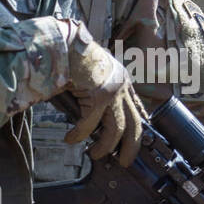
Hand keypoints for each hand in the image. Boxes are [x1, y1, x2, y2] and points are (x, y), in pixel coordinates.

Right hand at [61, 20, 146, 165]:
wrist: (65, 42)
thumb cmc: (74, 55)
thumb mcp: (93, 74)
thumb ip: (97, 92)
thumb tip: (90, 115)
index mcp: (122, 80)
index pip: (137, 108)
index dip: (138, 127)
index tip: (137, 140)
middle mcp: (122, 87)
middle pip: (134, 125)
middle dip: (131, 147)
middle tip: (125, 161)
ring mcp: (112, 92)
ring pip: (116, 130)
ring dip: (104, 147)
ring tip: (94, 155)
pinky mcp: (98, 97)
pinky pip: (89, 125)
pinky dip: (79, 135)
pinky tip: (70, 138)